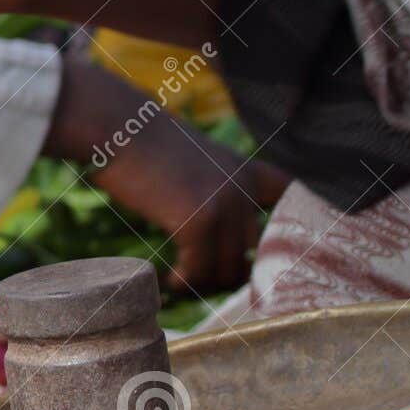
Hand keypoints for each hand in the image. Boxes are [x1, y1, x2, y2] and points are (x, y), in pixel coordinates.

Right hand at [46, 55, 289, 292]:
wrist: (118, 126)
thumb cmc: (141, 140)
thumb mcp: (192, 158)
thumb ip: (210, 185)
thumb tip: (205, 222)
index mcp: (245, 170)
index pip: (290, 198)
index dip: (287, 226)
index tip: (264, 248)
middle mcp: (243, 189)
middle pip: (258, 252)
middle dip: (234, 272)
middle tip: (204, 278)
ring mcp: (224, 206)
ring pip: (229, 269)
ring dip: (206, 283)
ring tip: (184, 282)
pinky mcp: (197, 222)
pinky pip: (200, 271)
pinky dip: (185, 283)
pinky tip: (170, 281)